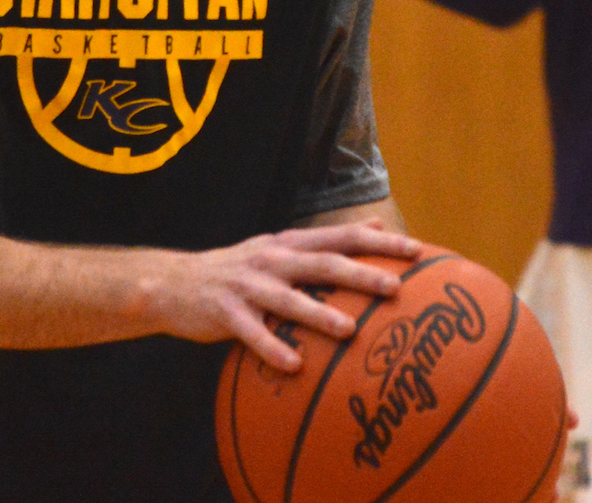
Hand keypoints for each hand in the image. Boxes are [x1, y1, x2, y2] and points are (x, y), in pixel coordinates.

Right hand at [142, 219, 421, 370]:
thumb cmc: (241, 271)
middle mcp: (273, 260)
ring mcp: (248, 286)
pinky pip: (252, 333)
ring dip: (319, 314)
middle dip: (360, 274)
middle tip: (395, 288)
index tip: (416, 250)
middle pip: (323, 264)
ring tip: (348, 330)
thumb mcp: (280, 247)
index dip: (378, 242)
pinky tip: (294, 366)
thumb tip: (375, 225)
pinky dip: (273, 348)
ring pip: (289, 299)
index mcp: (289, 244)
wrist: (175, 283)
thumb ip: (324, 241)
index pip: (341, 238)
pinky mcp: (226, 312)